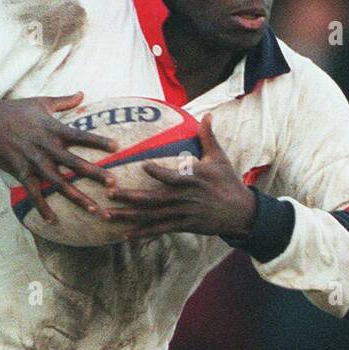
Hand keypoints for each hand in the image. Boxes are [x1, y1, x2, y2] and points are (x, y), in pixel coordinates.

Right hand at [0, 91, 118, 222]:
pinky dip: (42, 207)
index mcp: (53, 129)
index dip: (99, 141)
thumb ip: (64, 101)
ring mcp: (33, 161)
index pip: (81, 135)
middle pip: (74, 163)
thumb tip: (83, 93)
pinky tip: (53, 220)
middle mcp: (46, 146)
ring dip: (76, 197)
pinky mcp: (21, 172)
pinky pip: (34, 192)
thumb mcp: (41, 102)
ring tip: (93, 209)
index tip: (117, 147)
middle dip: (95, 174)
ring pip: (58, 182)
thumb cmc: (15, 110)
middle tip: (114, 185)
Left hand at [107, 113, 256, 240]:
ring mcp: (182, 214)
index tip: (143, 166)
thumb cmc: (228, 182)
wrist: (240, 212)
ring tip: (108, 214)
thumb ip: (208, 137)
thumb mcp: (219, 158)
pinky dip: (142, 233)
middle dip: (130, 197)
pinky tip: (125, 235)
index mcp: (193, 179)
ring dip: (129, 216)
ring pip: (152, 217)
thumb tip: (207, 114)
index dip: (159, 172)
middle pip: (154, 199)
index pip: (174, 177)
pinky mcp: (183, 226)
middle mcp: (185, 198)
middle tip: (109, 192)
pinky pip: (159, 230)